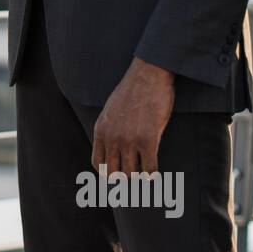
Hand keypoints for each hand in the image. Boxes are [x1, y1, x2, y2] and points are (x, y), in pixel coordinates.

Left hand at [92, 58, 174, 174]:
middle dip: (124, 177)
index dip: (108, 172)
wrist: (148, 75)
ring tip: (145, 172)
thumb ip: (109, 128)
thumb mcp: (111, 110)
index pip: (98, 164)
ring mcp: (129, 140)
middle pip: (113, 173)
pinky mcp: (148, 139)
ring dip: (139, 176)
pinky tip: (155, 173)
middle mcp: (112, 138)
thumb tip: (114, 147)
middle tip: (135, 174)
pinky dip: (152, 174)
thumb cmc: (133, 91)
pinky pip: (149, 168)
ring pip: (131, 174)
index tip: (119, 172)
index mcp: (101, 130)